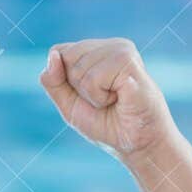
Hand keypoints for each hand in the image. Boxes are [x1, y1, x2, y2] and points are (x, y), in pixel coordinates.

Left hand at [39, 38, 180, 160]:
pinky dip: (99, 98)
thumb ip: (53, 81)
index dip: (66, 81)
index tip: (90, 96)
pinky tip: (120, 99)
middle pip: (67, 57)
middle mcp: (112, 45)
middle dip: (78, 87)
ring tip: (114, 100)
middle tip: (104, 100)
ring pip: (78, 68)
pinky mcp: (128, 61)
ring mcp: (122, 50)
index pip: (59, 51)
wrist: (138, 146)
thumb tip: (53, 54)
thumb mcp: (69, 105)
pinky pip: (93, 78)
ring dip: (91, 95)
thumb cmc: (108, 125)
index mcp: (98, 50)